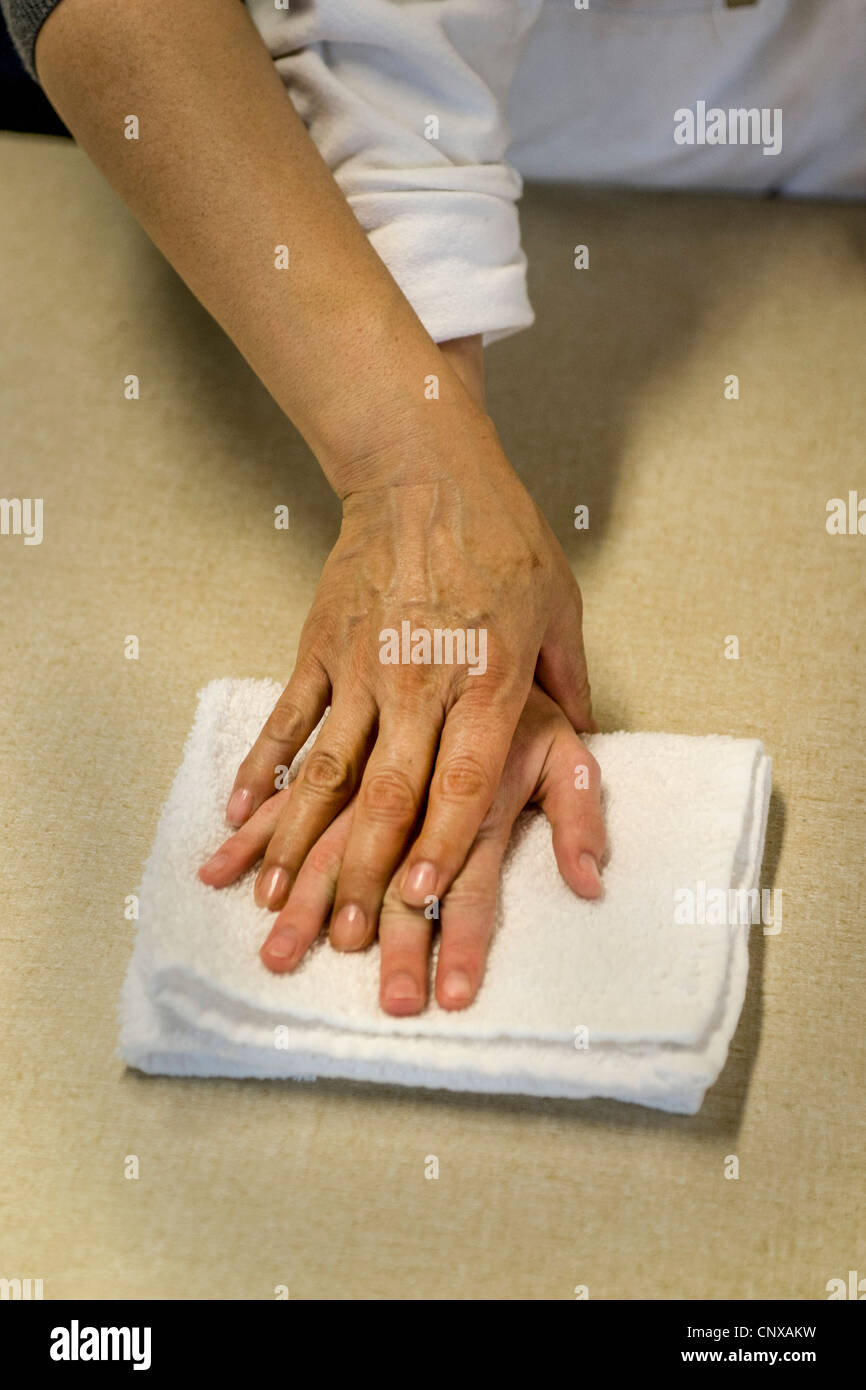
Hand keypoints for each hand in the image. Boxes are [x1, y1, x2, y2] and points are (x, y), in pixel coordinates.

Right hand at [223, 407, 595, 953]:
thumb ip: (569, 683)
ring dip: (298, 839)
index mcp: (485, 681)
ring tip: (273, 897)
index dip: (442, 844)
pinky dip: (260, 768)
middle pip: (388, 793)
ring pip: (326, 769)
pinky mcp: (319, 648)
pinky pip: (286, 719)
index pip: (462, 781)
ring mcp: (360, 668)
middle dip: (363, 870)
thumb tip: (588, 741)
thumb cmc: (503, 538)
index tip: (422, 899)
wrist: (424, 470)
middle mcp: (418, 685)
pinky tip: (237, 815)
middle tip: (342, 934)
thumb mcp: (561, 607)